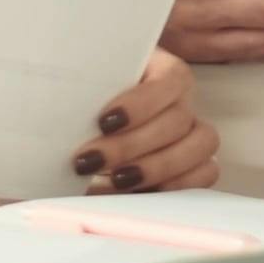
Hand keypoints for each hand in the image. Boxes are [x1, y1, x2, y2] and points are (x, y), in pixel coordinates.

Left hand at [69, 47, 222, 194]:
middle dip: (131, 145)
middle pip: (179, 120)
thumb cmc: (84, 99)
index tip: (104, 121)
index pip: (170, 80)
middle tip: (88, 160)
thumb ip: (77, 92)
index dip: (142, 103)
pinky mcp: (195, 163)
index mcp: (162, 69)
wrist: (85, 121)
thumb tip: (56, 108)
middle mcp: (182, 100)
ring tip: (114, 181)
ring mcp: (193, 131)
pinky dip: (177, 185)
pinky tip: (139, 192)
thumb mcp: (82, 87)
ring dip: (157, 167)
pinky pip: (207, 173)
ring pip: (202, 146)